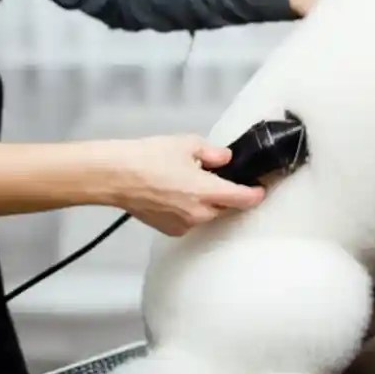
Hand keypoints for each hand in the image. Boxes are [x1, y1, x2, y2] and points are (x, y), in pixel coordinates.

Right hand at [106, 134, 265, 235]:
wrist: (114, 176)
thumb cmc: (147, 158)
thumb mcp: (187, 144)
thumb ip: (213, 153)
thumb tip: (225, 159)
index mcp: (207, 192)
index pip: (244, 199)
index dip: (256, 193)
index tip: (261, 188)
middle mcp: (198, 214)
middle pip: (227, 208)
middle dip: (228, 195)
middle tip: (220, 178)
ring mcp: (183, 225)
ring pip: (208, 215)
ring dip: (208, 202)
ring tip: (191, 182)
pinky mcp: (169, 229)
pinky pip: (191, 220)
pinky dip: (191, 209)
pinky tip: (178, 193)